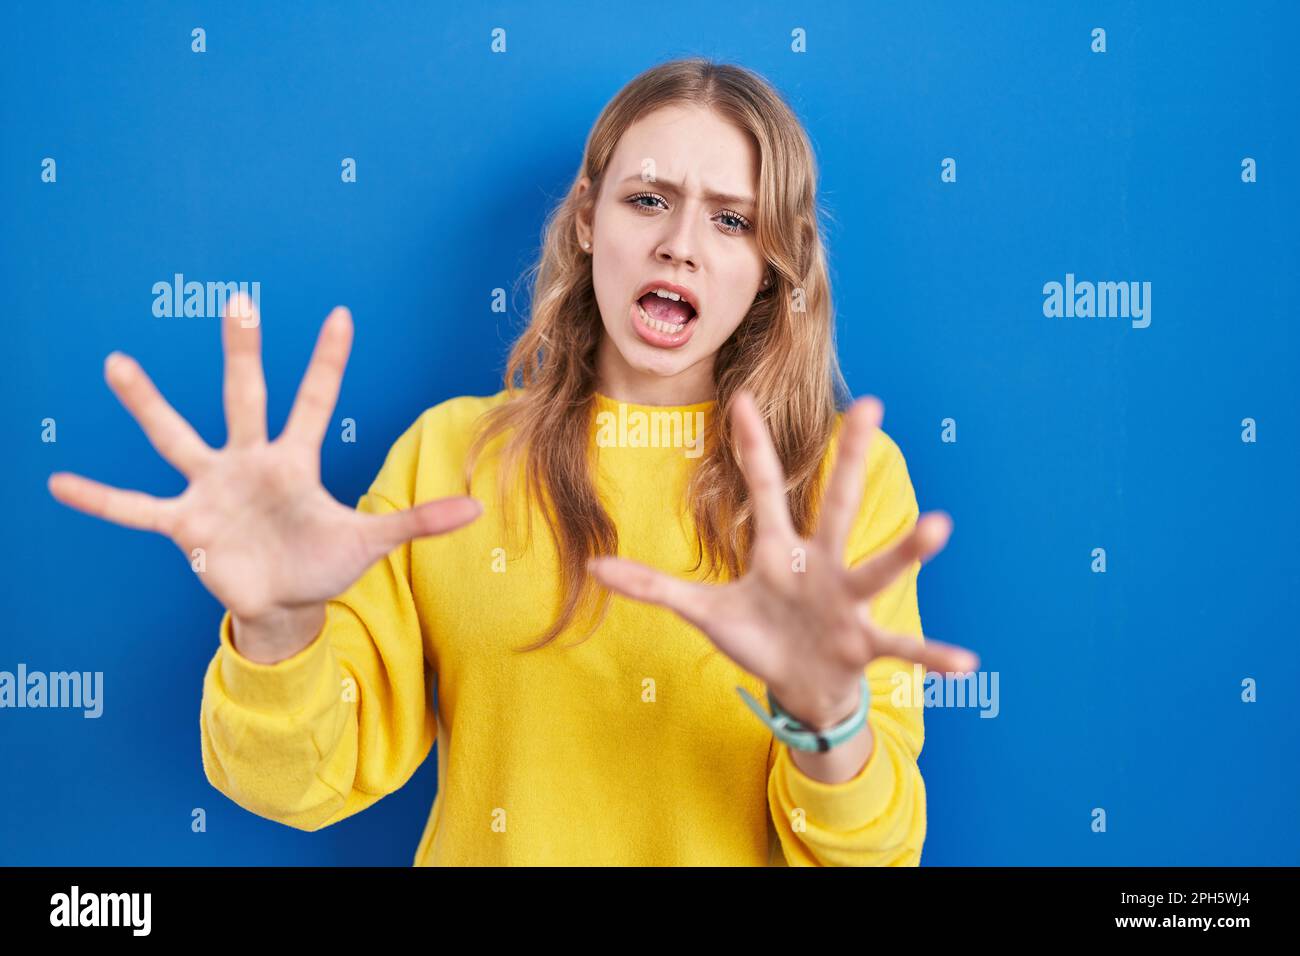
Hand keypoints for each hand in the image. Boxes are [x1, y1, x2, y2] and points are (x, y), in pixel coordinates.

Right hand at [48, 293, 482, 656]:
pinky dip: (101, 498)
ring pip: (177, 437)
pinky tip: (57, 483)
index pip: (314, 400)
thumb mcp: (372, 541)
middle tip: (238, 301)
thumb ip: (418, 521)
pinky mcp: (186, 524)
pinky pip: (136, 508)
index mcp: (296, 461)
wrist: (283, 601)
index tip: (342, 314)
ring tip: (117, 363)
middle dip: (243, 353)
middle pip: (245, 397)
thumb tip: (479, 509)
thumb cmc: (324, 563)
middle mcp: (250, 462)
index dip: (327, 361)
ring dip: (148, 405)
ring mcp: (213, 488)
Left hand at [587, 391, 977, 728]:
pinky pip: (902, 648)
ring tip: (941, 525)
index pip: (762, 487)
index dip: (749, 446)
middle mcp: (818, 565)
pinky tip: (967, 664)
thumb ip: (655, 587)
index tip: (740, 397)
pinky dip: (932, 656)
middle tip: (871, 407)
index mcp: (778, 551)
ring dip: (907, 550)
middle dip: (849, 458)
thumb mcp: (703, 611)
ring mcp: (845, 602)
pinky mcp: (862, 642)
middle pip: (833, 503)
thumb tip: (594, 569)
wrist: (802, 685)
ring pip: (876, 567)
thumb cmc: (759, 636)